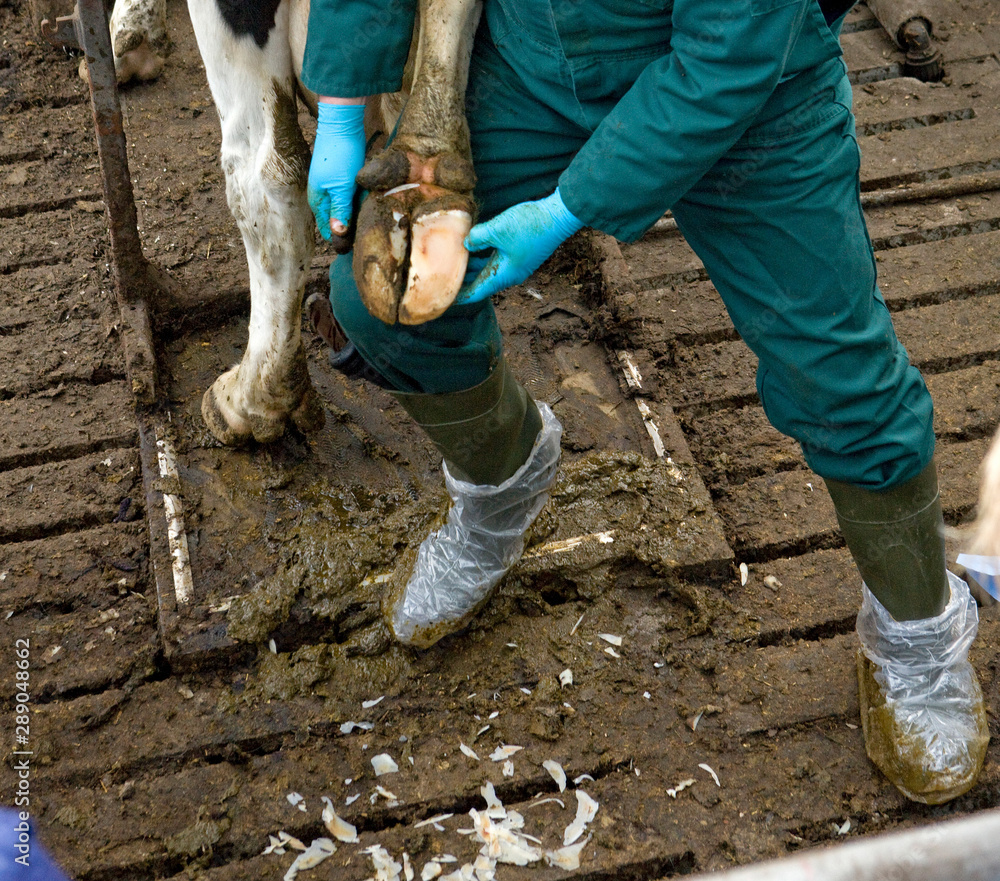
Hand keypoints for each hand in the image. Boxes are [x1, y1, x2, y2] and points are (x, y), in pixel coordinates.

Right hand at [307, 101, 365, 239]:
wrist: (343, 124)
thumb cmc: (340, 156)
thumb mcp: (341, 187)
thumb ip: (340, 211)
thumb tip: (337, 234)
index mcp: (318, 201)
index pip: (329, 230)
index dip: (342, 240)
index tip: (358, 246)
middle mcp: (325, 196)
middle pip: (339, 220)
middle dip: (353, 225)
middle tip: (369, 228)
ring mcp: (335, 186)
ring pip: (348, 208)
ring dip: (359, 211)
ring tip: (371, 212)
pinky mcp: (345, 177)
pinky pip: (354, 195)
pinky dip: (362, 198)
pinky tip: (371, 197)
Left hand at [456, 189, 582, 303]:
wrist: (559, 216)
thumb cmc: (530, 225)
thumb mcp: (497, 229)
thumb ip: (477, 237)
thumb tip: (466, 243)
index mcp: (503, 275)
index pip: (476, 292)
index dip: (460, 296)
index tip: (444, 298)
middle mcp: (510, 274)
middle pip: (481, 282)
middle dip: (463, 280)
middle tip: (443, 278)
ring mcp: (517, 264)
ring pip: (489, 270)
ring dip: (473, 268)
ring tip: (454, 262)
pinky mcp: (520, 254)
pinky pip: (496, 260)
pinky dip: (483, 257)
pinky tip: (473, 247)